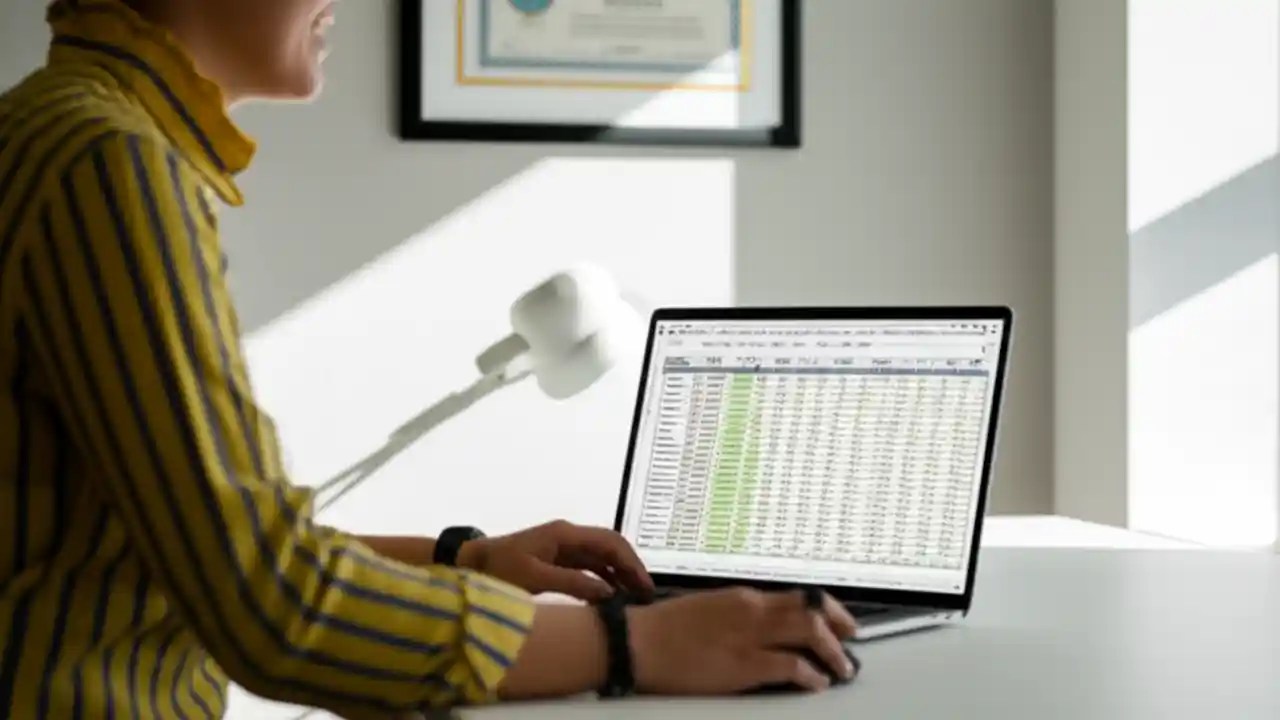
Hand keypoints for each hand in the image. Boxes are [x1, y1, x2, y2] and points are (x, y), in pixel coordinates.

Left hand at [457, 520, 654, 601]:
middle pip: (609, 546)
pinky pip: (588, 565)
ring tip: (634, 597)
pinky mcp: (557, 558)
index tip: (644, 585)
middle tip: (646, 594)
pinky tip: (611, 595)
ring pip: (601, 556)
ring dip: (619, 573)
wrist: (470, 563)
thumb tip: (608, 593)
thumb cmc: (499, 569)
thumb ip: (573, 583)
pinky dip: (603, 578)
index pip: (609, 542)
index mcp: (564, 533)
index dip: (630, 562)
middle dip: (630, 567)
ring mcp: (562, 546)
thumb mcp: (535, 578)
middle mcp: (568, 535)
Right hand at [627, 587, 857, 693]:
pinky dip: (810, 675)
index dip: (828, 609)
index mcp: (743, 596)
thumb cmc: (662, 630)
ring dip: (832, 654)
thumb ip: (740, 615)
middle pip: (812, 612)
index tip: (840, 619)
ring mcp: (749, 636)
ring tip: (841, 668)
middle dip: (840, 629)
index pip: (799, 596)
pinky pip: (792, 667)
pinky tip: (815, 683)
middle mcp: (752, 610)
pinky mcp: (744, 664)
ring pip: (809, 635)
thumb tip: (766, 627)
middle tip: (851, 643)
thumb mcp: (709, 609)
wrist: (636, 642)